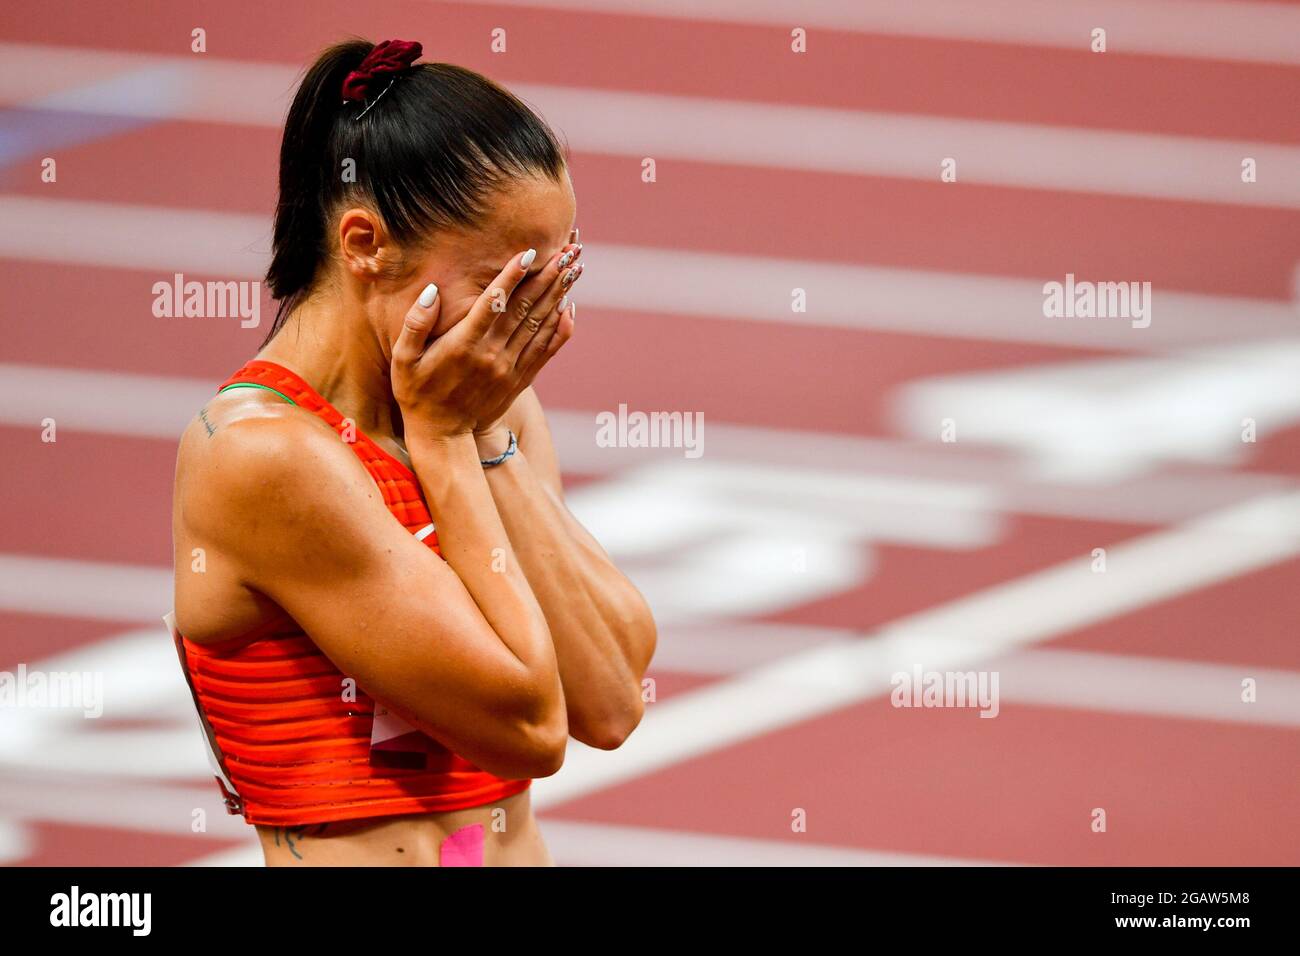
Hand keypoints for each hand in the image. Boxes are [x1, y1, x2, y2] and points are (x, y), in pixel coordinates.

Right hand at [392, 244, 581, 439]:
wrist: (444, 436)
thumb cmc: (417, 393)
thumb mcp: (403, 360)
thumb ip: (415, 324)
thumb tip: (430, 291)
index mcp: (463, 345)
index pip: (493, 303)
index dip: (512, 276)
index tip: (530, 252)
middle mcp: (491, 354)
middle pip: (525, 308)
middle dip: (548, 276)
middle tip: (568, 249)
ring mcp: (510, 368)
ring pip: (539, 325)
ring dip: (558, 293)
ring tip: (575, 267)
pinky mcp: (521, 379)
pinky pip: (546, 350)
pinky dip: (560, 328)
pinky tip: (570, 306)